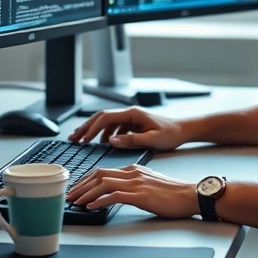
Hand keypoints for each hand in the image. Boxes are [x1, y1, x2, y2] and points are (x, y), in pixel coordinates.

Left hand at [65, 164, 199, 218]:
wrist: (190, 195)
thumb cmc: (173, 193)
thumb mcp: (149, 184)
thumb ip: (133, 185)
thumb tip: (116, 193)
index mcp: (134, 169)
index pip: (103, 171)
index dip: (86, 180)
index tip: (76, 188)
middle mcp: (132, 173)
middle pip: (98, 174)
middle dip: (80, 185)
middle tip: (69, 195)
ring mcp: (136, 183)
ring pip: (103, 183)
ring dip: (85, 193)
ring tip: (74, 201)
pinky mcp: (140, 195)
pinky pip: (114, 196)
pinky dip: (99, 201)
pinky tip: (91, 206)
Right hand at [67, 106, 191, 150]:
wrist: (184, 130)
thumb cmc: (171, 134)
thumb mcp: (152, 139)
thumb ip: (131, 140)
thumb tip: (111, 141)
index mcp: (133, 114)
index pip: (105, 118)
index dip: (91, 128)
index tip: (82, 139)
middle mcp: (130, 113)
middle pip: (102, 117)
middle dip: (86, 127)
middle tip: (73, 138)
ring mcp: (131, 118)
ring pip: (106, 122)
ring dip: (94, 130)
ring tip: (82, 140)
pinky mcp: (133, 124)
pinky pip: (114, 127)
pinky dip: (105, 134)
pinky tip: (103, 143)